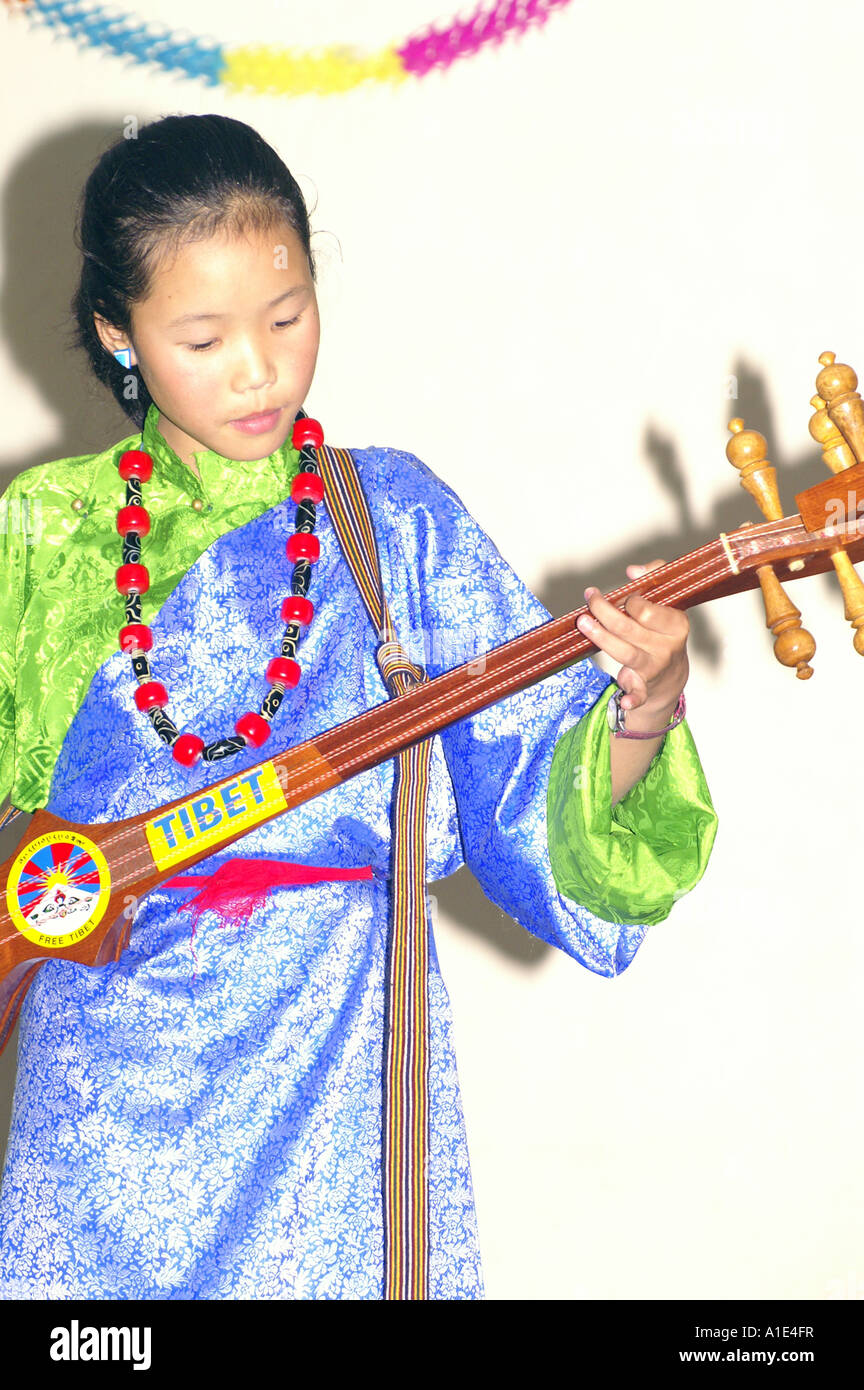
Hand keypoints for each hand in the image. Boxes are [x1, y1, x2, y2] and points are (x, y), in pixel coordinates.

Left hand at [575, 560, 688, 719]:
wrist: (671, 676)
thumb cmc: (663, 633)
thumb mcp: (667, 604)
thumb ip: (654, 577)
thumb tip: (633, 570)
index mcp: (676, 624)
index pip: (648, 610)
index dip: (629, 601)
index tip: (621, 597)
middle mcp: (667, 648)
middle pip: (630, 629)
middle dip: (606, 613)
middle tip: (589, 600)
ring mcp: (655, 669)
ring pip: (625, 653)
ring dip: (602, 639)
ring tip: (583, 623)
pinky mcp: (644, 688)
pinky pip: (638, 694)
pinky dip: (632, 699)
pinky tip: (624, 701)